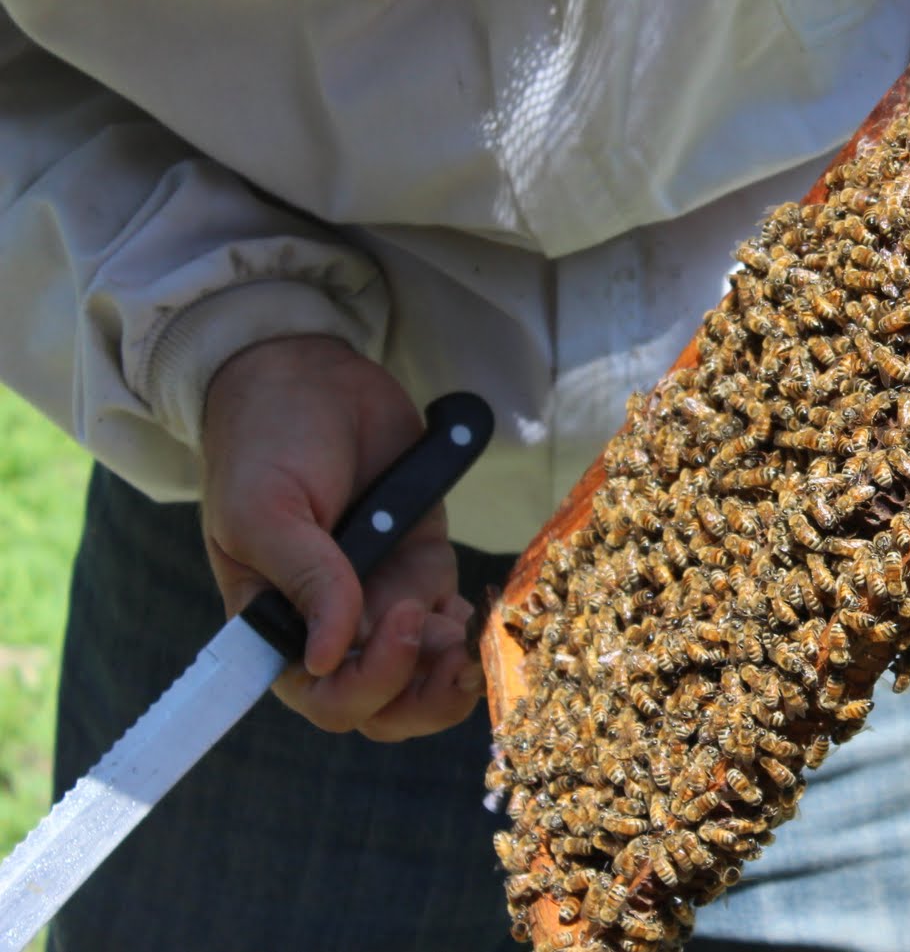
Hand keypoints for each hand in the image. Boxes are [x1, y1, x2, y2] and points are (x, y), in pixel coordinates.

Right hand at [200, 335, 484, 739]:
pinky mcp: (420, 561)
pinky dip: (470, 625)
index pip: (323, 697)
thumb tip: (326, 657)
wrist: (310, 376)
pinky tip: (477, 605)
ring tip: (467, 627)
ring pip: (423, 671)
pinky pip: (449, 618)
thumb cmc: (265, 442)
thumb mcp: (267, 509)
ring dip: (452, 666)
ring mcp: (381, 593)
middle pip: (383, 701)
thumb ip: (304, 580)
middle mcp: (330, 623)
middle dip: (423, 695)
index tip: (401, 625)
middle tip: (454, 654)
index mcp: (277, 624)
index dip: (367, 686)